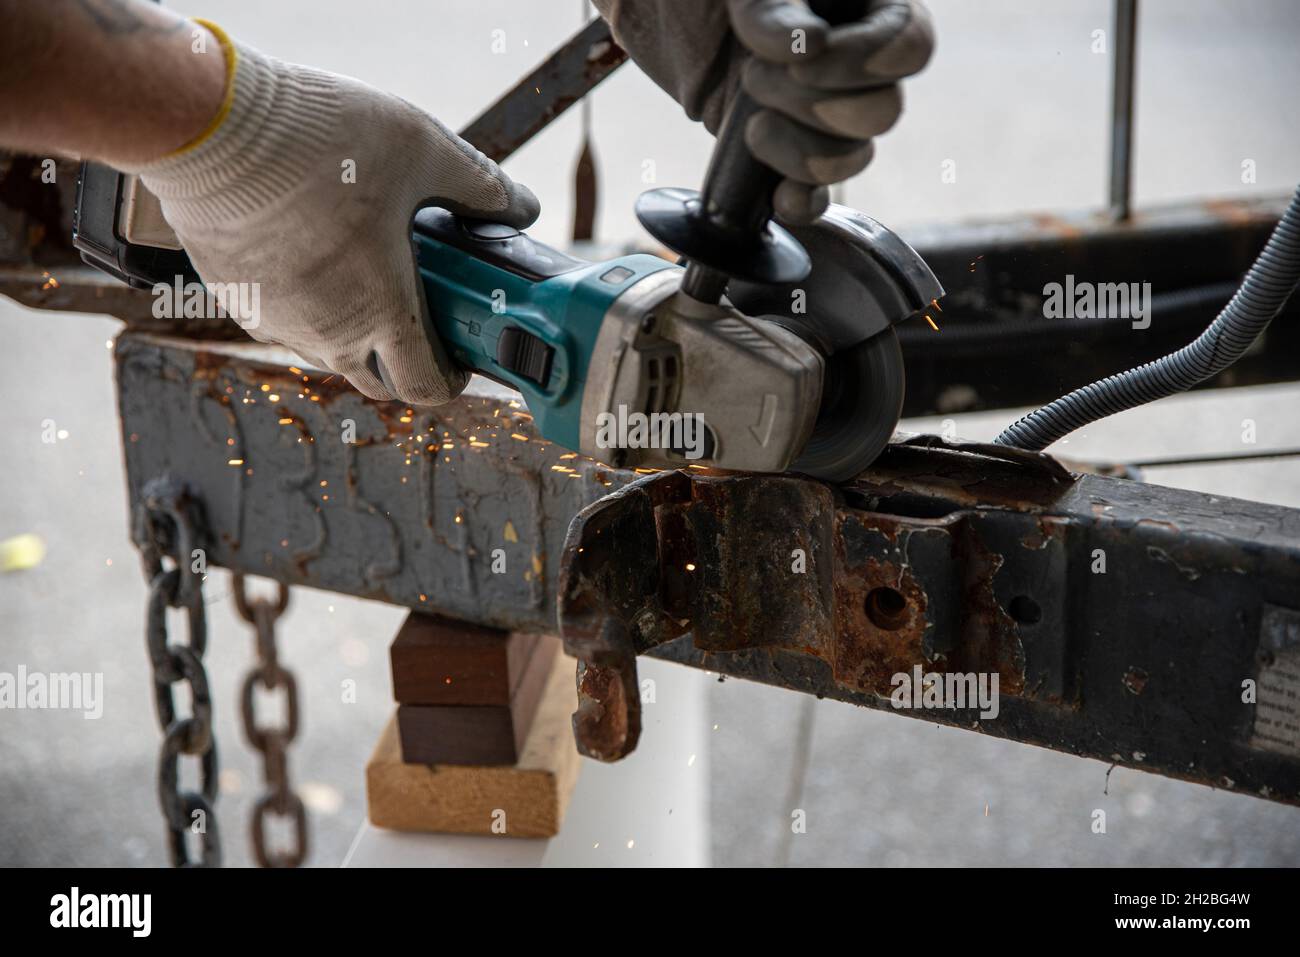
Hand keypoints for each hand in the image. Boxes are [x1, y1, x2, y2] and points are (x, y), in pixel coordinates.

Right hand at [130, 25, 538, 405]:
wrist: (208, 126)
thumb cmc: (317, 140)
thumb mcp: (424, 150)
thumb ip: (482, 186)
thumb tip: (523, 207)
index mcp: (379, 312)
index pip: (424, 387)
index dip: (451, 381)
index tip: (459, 356)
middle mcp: (325, 333)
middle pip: (377, 381)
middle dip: (406, 362)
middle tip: (421, 313)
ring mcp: (274, 320)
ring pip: (327, 353)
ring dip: (355, 334)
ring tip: (367, 275)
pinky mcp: (234, 298)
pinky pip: (282, 322)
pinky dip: (307, 308)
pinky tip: (316, 258)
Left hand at [594, 0, 933, 222]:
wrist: (663, 20)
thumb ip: (773, 6)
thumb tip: (807, 43)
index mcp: (866, 11)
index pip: (910, 45)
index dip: (863, 62)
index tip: (801, 61)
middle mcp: (857, 67)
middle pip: (883, 111)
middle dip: (813, 105)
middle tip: (752, 78)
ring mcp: (827, 117)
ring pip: (853, 157)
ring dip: (799, 150)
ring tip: (751, 123)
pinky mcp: (790, 159)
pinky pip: (819, 197)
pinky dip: (800, 202)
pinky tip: (778, 194)